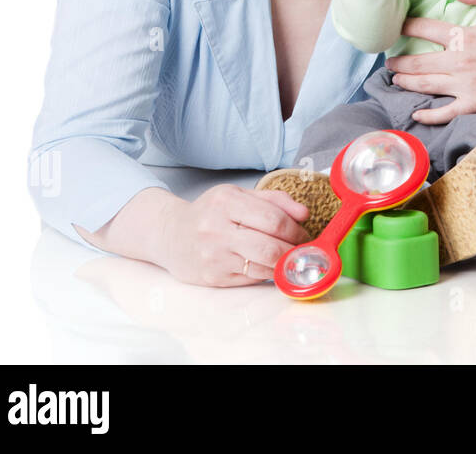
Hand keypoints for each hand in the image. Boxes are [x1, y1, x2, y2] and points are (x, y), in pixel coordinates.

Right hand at [154, 184, 310, 286]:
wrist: (171, 235)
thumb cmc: (211, 213)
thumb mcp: (240, 195)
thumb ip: (275, 200)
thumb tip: (304, 214)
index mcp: (226, 202)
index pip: (274, 219)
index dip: (296, 230)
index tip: (303, 234)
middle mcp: (216, 229)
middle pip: (270, 247)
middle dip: (294, 250)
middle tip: (302, 249)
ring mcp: (213, 256)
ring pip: (264, 266)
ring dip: (285, 265)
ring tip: (290, 257)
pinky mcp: (213, 278)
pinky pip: (252, 279)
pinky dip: (268, 273)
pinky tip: (269, 266)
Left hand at [386, 0, 475, 125]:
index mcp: (466, 36)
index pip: (426, 29)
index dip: (407, 26)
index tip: (397, 27)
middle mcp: (460, 61)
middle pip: (418, 61)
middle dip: (399, 61)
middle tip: (389, 61)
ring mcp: (466, 85)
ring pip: (425, 84)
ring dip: (406, 82)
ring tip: (395, 79)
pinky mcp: (474, 104)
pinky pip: (444, 112)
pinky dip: (428, 114)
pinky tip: (416, 113)